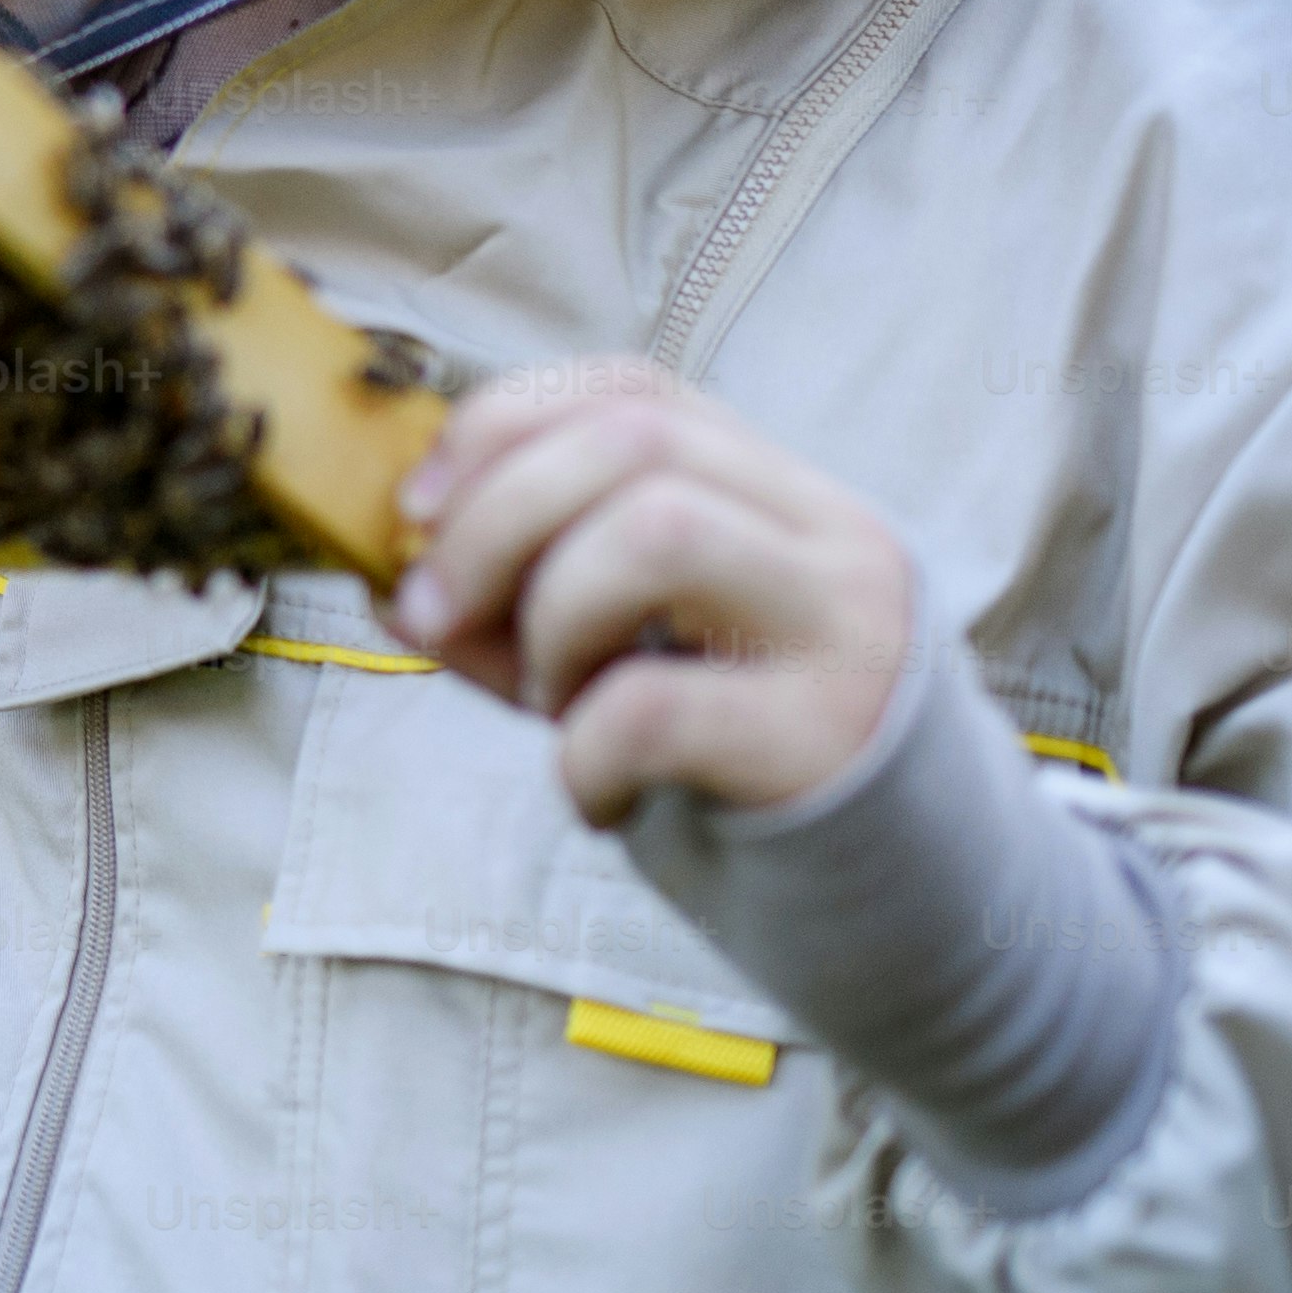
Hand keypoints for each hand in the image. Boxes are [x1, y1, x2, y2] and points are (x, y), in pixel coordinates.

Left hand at [378, 361, 912, 826]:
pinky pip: (657, 704)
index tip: (415, 510)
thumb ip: (522, 607)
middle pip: (634, 439)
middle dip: (493, 516)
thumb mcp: (630, 660)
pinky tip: (600, 798)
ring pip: (659, 531)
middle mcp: (832, 539)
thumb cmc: (740, 768)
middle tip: (433, 614)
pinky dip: (581, 754)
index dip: (503, 426)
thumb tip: (391, 579)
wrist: (900, 905)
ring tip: (552, 700)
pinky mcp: (829, 742)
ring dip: (552, 614)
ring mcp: (847, 632)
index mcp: (781, 497)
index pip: (636, 388)